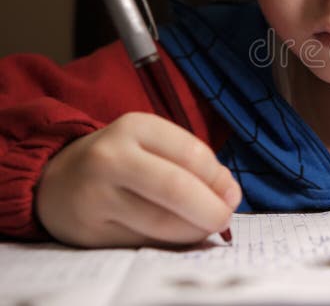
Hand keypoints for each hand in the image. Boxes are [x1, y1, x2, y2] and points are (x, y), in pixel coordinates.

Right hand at [35, 112, 240, 246]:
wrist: (56, 180)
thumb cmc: (122, 158)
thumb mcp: (153, 144)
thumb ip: (194, 162)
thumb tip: (229, 195)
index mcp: (134, 127)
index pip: (192, 154)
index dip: (219, 180)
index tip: (232, 195)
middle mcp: (111, 158)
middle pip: (176, 189)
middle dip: (211, 209)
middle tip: (224, 218)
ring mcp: (96, 197)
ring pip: (162, 223)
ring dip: (195, 230)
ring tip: (204, 228)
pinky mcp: (90, 233)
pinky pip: (145, 243)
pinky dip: (170, 243)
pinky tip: (176, 236)